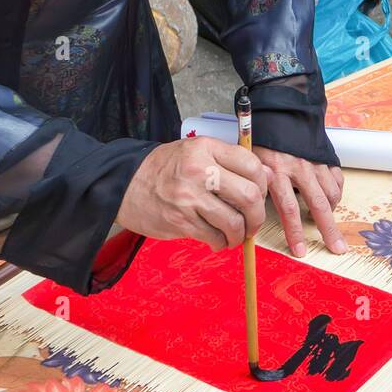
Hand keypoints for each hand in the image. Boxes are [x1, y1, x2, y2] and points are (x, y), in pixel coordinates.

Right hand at [116, 137, 267, 250]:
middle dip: (257, 216)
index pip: (251, 165)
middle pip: (249, 196)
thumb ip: (230, 161)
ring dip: (239, 235)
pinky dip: (220, 243)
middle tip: (252, 223)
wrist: (124, 184)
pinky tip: (216, 239)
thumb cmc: (165, 168)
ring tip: (234, 235)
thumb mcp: (197, 152)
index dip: (263, 184)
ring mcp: (189, 197)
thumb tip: (266, 173)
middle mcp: (200, 170)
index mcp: (206, 148)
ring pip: (233, 222)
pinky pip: (213, 237)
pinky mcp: (180, 221)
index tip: (260, 195)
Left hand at [255, 147, 346, 257]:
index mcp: (277, 171)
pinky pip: (337, 179)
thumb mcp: (251, 161)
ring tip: (329, 226)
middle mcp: (299, 169)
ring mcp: (315, 163)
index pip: (289, 209)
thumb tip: (252, 210)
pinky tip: (331, 200)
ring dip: (332, 213)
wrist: (282, 112)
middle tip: (336, 248)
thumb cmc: (262, 139)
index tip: (299, 251)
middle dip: (328, 231)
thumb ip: (256, 184)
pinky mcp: (325, 156)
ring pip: (331, 194)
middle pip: (318, 206)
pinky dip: (336, 192)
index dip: (295, 233)